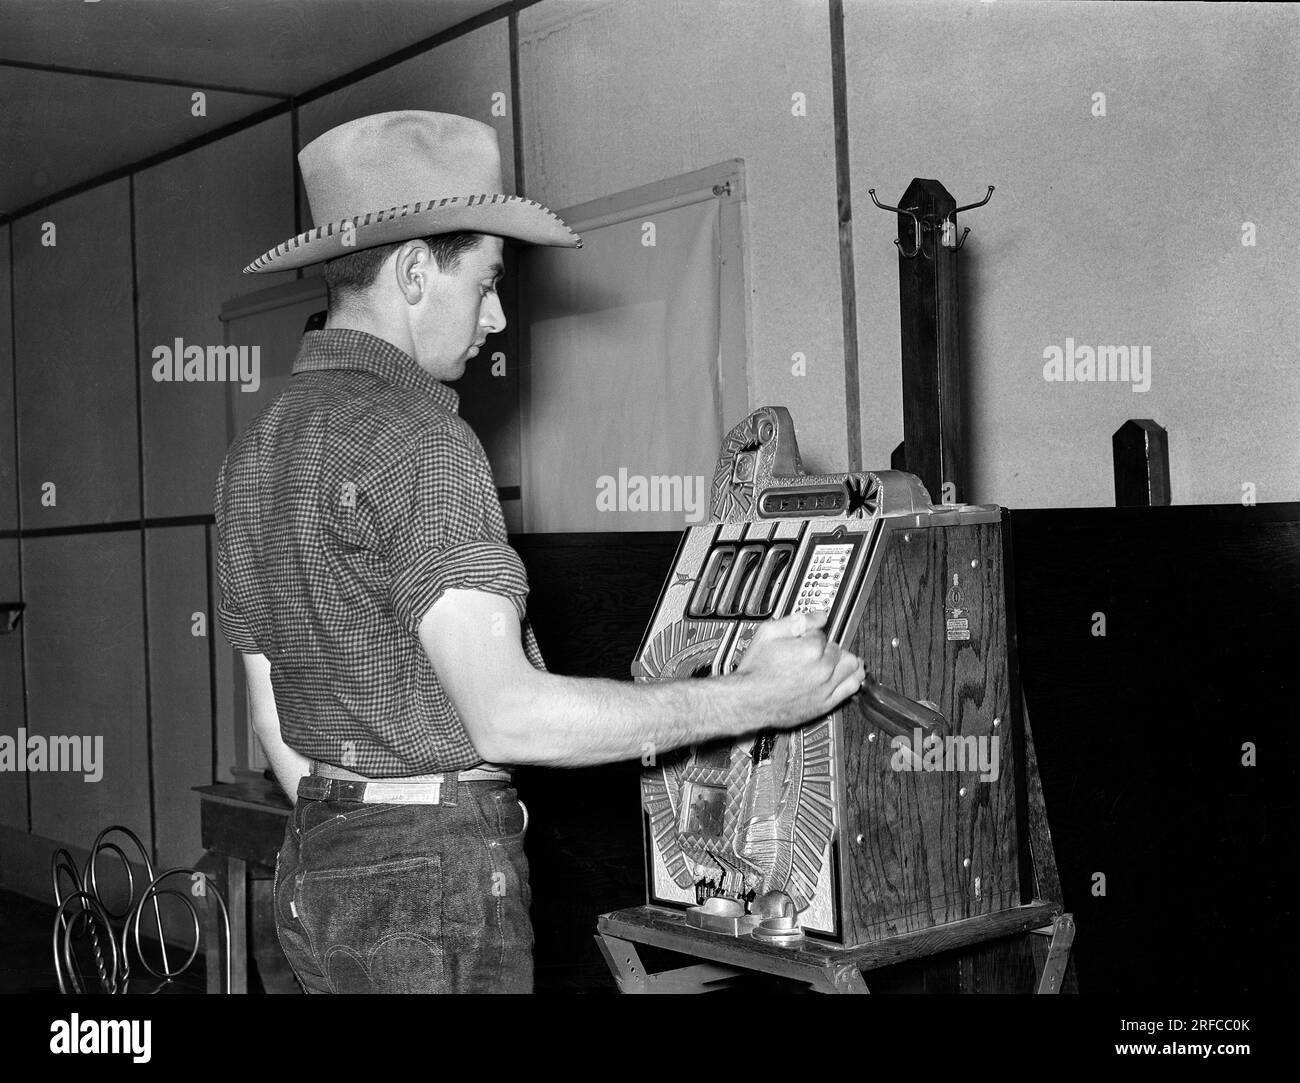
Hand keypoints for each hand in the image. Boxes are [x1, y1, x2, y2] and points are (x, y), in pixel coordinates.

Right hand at [732, 610, 865, 729]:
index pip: (822, 633)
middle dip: (828, 646)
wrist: (748, 700)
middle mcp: (823, 669)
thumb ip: (796, 621)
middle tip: (815, 650)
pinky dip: (853, 678)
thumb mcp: (767, 633)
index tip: (804, 637)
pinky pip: (852, 688)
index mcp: (811, 649)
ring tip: (836, 659)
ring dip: (845, 660)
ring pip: (852, 666)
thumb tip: (818, 616)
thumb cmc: (755, 670)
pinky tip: (848, 675)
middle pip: (839, 648)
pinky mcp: (826, 703)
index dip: (811, 634)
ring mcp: (826, 687)